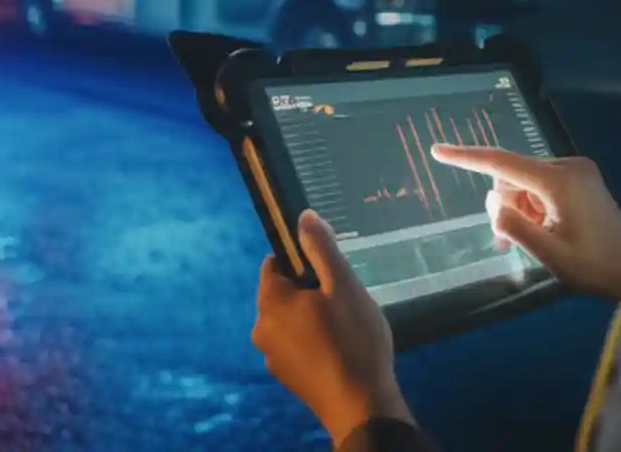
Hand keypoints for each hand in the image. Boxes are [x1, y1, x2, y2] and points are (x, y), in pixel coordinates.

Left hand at [252, 210, 414, 444]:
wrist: (360, 405)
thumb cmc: (353, 339)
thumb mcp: (343, 286)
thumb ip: (321, 248)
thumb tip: (303, 216)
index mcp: (270, 300)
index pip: (274, 264)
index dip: (301, 262)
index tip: (328, 273)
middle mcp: (260, 327)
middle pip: (281, 293)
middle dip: (307, 291)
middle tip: (342, 301)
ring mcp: (270, 356)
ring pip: (289, 320)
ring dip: (309, 317)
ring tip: (344, 326)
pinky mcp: (284, 376)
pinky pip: (294, 345)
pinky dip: (311, 342)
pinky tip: (338, 350)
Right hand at [431, 145, 620, 298]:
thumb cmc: (592, 267)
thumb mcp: (548, 254)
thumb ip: (514, 226)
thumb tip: (493, 205)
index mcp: (559, 181)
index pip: (503, 163)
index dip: (467, 157)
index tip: (437, 150)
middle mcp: (568, 166)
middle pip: (512, 176)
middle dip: (505, 206)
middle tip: (511, 243)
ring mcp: (576, 170)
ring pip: (524, 182)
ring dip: (519, 209)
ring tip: (533, 240)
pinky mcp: (580, 178)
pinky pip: (540, 185)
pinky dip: (532, 206)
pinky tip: (542, 230)